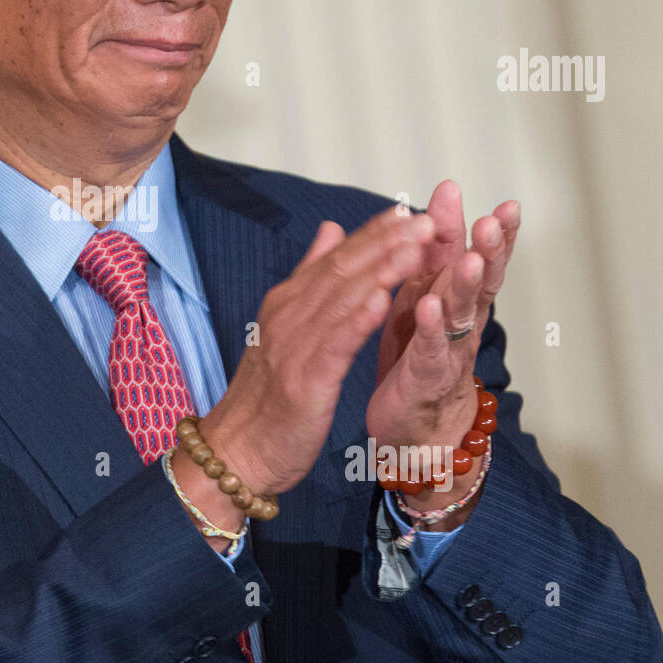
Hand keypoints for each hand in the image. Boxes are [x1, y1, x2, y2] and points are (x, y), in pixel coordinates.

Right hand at [196, 205, 435, 498]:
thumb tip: (332, 229)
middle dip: (385, 243)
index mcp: (288, 303)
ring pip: (341, 300)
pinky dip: (356, 320)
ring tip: (415, 250)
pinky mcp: (302, 382)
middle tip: (426, 221)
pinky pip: (333, 345)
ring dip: (380, 272)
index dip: (373, 233)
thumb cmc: (266, 395)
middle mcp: (288, 317)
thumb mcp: (286, 327)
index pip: (336, 258)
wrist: (237, 450)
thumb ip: (310, 276)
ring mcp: (292, 347)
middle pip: (342, 270)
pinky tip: (381, 302)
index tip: (409, 212)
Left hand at [365, 180, 519, 495]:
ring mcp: (447, 351)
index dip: (494, 234)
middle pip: (481, 283)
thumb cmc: (419, 353)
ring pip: (461, 314)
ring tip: (469, 257)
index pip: (480, 259)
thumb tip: (446, 194)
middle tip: (495, 222)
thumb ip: (436, 248)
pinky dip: (430, 329)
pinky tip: (428, 307)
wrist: (415, 426)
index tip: (507, 204)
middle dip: (490, 252)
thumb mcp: (426, 290)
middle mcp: (461, 323)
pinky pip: (429, 350)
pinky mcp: (424, 377)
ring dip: (465, 285)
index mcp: (457, 298)